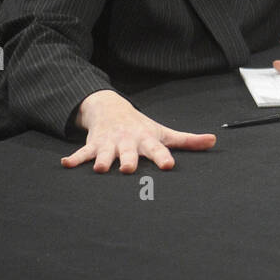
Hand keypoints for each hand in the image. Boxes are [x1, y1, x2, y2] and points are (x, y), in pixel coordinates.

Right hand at [62, 90, 215, 172]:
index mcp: (147, 140)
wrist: (111, 109)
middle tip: (128, 170)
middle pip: (129, 153)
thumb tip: (213, 141)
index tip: (168, 165)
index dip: (163, 157)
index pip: (158, 149)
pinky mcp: (94, 145)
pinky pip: (82, 152)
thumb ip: (188, 141)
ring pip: (106, 154)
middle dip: (129, 160)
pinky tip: (66, 165)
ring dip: (103, 161)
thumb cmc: (142, 128)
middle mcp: (128, 142)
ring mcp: (110, 143)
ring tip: (100, 169)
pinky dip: (74, 159)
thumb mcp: (164, 133)